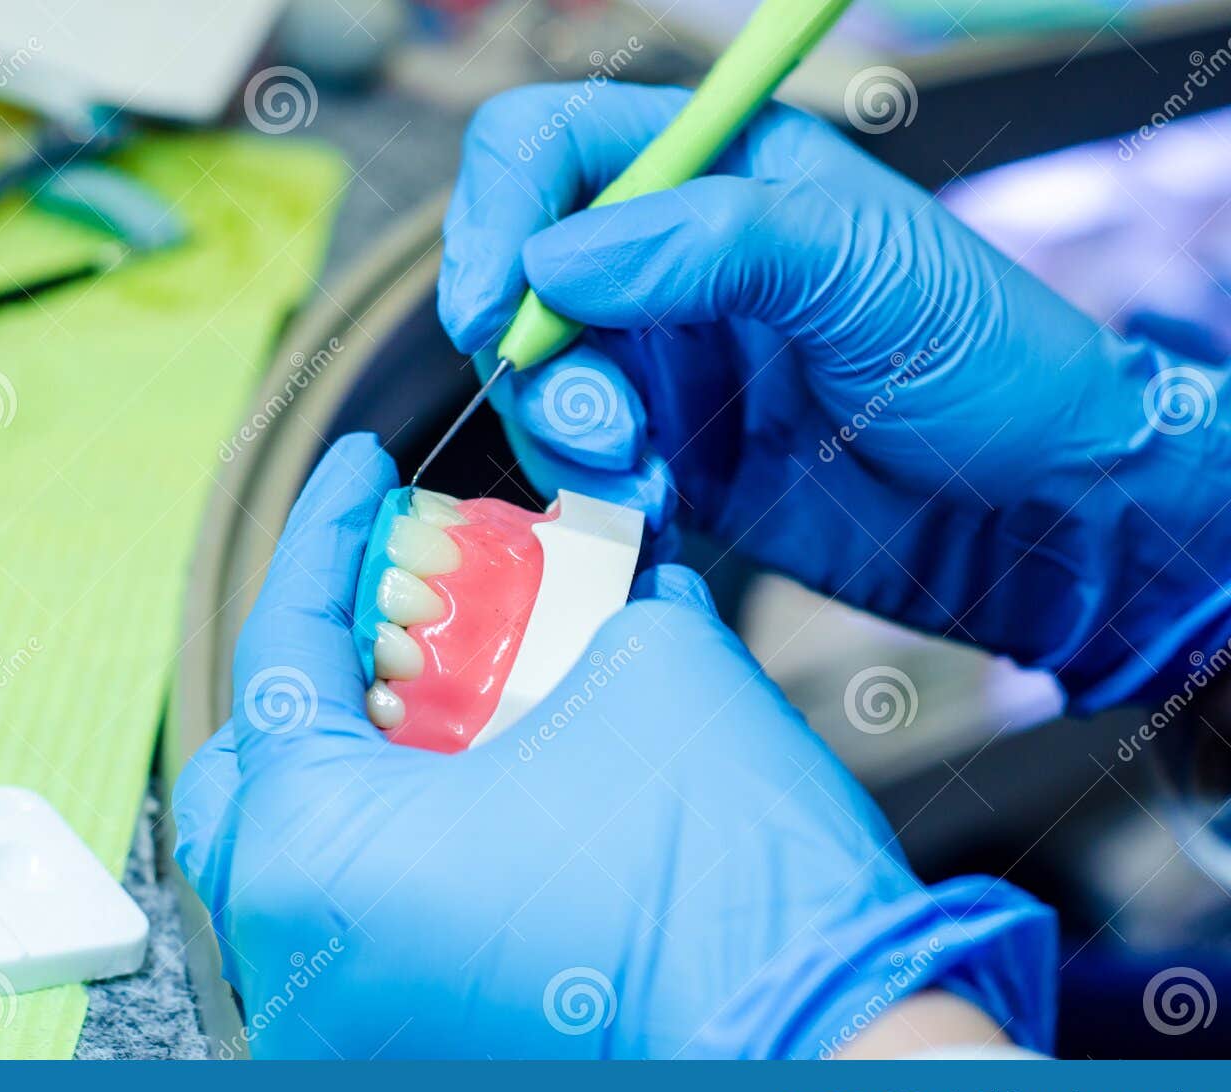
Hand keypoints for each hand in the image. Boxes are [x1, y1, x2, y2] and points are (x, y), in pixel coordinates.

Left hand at [171, 435, 1054, 1058]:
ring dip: (346, 759)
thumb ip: (589, 601)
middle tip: (384, 597)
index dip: (323, 537)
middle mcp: (300, 952)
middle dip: (313, 663)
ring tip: (425, 689)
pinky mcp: (404, 1055)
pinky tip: (462, 790)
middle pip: (255, 767)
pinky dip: (385, 845)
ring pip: (293, 858)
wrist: (821, 1059)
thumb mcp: (655, 674)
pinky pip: (354, 927)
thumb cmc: (731, 889)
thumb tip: (594, 572)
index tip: (357, 471)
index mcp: (320, 850)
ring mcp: (343, 1022)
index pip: (283, 651)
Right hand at [439, 83, 1230, 710]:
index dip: (498, 214)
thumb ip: (713, 243)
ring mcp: (660, 360)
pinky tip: (664, 513)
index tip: (498, 309)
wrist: (1025, 510)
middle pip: (518, 279)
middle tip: (613, 432)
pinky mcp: (662, 451)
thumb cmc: (983, 358)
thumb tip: (555, 263)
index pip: (549, 147)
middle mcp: (666, 258)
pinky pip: (577, 467)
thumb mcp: (867, 267)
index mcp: (714, 168)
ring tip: (651, 483)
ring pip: (537, 384)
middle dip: (539, 363)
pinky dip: (595, 497)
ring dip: (569, 441)